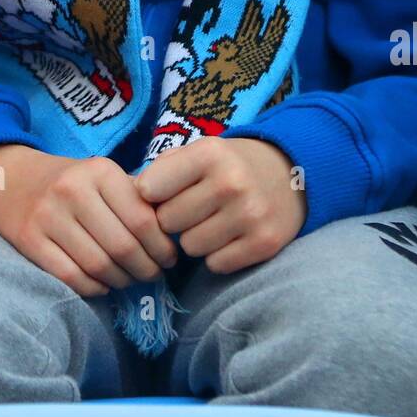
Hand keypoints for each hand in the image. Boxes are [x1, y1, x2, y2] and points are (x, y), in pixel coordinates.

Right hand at [0, 144, 178, 298]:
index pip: (142, 219)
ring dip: (122, 281)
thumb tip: (177, 232)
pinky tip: (103, 284)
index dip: (162, 246)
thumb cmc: (72, 182)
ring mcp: (48, 216)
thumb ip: (136, 198)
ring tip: (130, 280)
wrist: (10, 180)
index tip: (170, 258)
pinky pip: (72, 277)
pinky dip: (95, 288)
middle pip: (123, 247)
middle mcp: (73, 190)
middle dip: (146, 269)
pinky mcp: (29, 240)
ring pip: (99, 266)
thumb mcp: (103, 176)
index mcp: (100, 171)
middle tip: (153, 275)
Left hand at [135, 137, 307, 274]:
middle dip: (175, 219)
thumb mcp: (197, 151)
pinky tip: (230, 237)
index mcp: (209, 153)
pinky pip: (216, 265)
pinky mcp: (265, 243)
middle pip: (168, 222)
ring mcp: (251, 214)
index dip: (152, 196)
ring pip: (190, 247)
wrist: (290, 174)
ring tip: (212, 222)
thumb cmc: (229, 165)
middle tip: (193, 209)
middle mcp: (231, 182)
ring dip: (195, 240)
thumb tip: (126, 201)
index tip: (164, 193)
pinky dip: (217, 256)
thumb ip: (161, 171)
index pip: (149, 189)